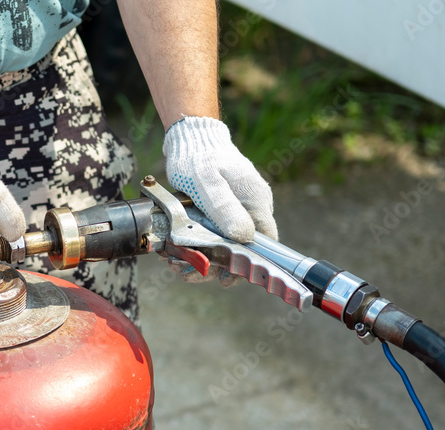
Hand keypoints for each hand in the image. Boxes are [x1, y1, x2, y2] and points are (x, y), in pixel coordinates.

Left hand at [162, 115, 277, 283]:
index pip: (266, 243)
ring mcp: (237, 210)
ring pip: (225, 246)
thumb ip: (225, 209)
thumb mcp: (208, 183)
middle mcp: (250, 208)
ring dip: (202, 258)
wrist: (189, 138)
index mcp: (256, 202)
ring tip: (178, 263)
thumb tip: (243, 237)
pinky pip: (213, 236)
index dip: (249, 263)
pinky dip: (196, 247)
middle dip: (217, 265)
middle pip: (242, 249)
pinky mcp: (221, 212)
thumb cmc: (199, 157)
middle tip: (190, 269)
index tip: (226, 276)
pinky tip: (178, 252)